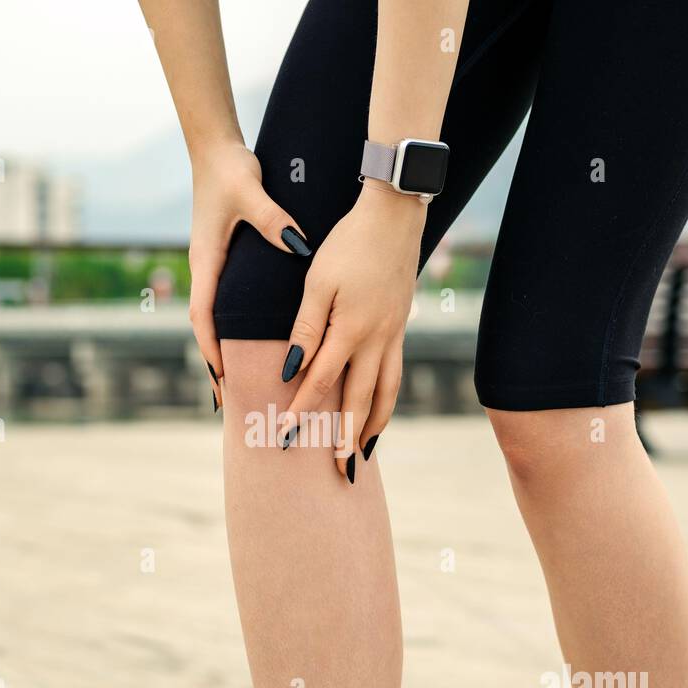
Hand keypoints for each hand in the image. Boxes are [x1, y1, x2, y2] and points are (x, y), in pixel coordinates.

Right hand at [188, 141, 309, 408]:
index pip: (203, 315)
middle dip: (215, 363)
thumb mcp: (251, 193)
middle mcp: (206, 268)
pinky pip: (225, 304)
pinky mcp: (224, 261)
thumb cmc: (231, 169)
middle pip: (206, 327)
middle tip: (226, 400)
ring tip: (236, 385)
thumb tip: (297, 244)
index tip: (222, 377)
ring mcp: (214, 266)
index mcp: (206, 258)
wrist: (216, 148)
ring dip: (222, 351)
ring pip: (214, 318)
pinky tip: (248, 345)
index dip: (212, 348)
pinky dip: (231, 330)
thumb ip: (273, 220)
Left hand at [278, 183, 426, 481]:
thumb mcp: (316, 282)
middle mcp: (376, 340)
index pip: (321, 383)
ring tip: (364, 454)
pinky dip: (387, 400)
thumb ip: (304, 329)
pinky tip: (380, 410)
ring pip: (385, 392)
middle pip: (360, 400)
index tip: (287, 438)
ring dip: (374, 426)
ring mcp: (393, 335)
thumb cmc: (347, 244)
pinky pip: (395, 374)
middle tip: (340, 472)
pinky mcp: (400, 327)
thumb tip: (290, 371)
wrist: (394, 215)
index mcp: (350, 330)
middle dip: (347, 438)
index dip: (303, 412)